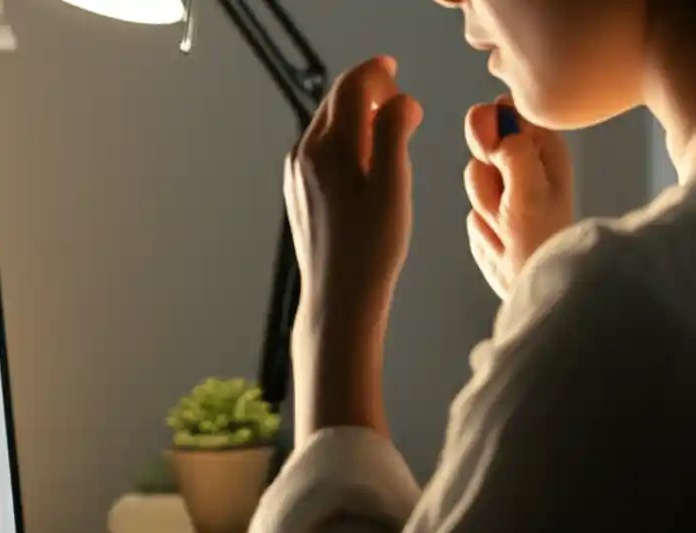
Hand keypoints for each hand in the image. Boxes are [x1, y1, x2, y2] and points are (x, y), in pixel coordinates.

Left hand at [285, 56, 422, 442]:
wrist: (338, 299)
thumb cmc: (372, 248)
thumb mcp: (393, 185)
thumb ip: (393, 133)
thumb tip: (397, 98)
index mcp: (327, 148)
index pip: (349, 88)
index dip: (374, 72)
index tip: (394, 70)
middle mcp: (303, 156)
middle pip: (334, 104)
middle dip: (366, 92)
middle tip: (398, 97)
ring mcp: (297, 176)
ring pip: (327, 128)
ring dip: (357, 119)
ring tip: (389, 128)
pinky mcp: (300, 194)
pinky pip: (322, 153)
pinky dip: (346, 143)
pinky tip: (368, 161)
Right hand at [464, 98, 573, 297]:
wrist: (532, 285)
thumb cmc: (541, 236)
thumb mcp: (530, 189)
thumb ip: (512, 149)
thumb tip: (494, 122)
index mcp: (547, 149)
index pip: (511, 110)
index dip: (496, 125)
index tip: (496, 149)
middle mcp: (527, 165)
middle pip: (484, 138)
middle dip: (487, 169)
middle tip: (503, 194)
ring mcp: (506, 190)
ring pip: (474, 174)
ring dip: (486, 201)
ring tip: (507, 224)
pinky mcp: (490, 215)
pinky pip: (472, 208)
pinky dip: (483, 225)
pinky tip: (500, 239)